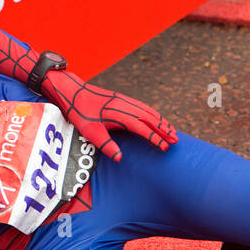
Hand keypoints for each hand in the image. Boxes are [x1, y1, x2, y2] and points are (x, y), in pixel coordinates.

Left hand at [40, 69, 175, 160]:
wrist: (73, 92)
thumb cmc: (80, 114)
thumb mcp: (90, 132)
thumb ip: (106, 145)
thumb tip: (120, 158)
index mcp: (120, 115)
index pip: (143, 129)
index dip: (155, 138)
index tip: (166, 147)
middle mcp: (125, 106)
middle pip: (150, 118)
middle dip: (164, 129)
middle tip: (176, 140)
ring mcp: (125, 101)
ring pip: (148, 111)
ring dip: (161, 121)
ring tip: (172, 130)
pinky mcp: (122, 98)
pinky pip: (143, 106)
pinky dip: (153, 113)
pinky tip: (157, 118)